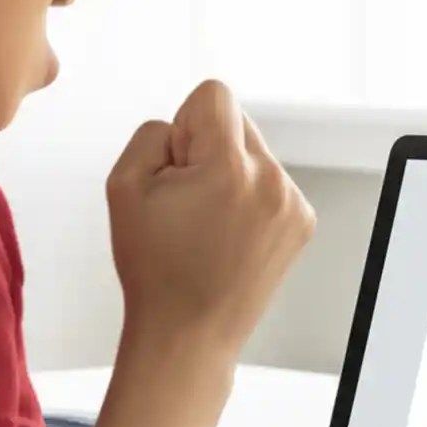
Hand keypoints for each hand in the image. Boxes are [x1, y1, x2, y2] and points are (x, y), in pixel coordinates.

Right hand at [107, 80, 316, 357]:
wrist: (189, 333)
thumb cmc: (155, 268)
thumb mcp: (124, 185)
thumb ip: (154, 133)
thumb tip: (188, 128)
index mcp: (229, 167)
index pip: (214, 94)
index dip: (184, 125)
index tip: (178, 169)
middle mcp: (272, 180)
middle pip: (237, 122)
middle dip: (208, 150)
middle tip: (189, 204)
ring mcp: (293, 203)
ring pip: (254, 154)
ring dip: (230, 175)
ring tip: (209, 225)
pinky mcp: (302, 222)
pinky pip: (271, 183)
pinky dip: (249, 200)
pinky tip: (229, 236)